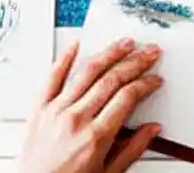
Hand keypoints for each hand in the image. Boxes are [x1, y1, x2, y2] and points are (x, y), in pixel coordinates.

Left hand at [15, 38, 162, 172]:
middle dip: (134, 62)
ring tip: (123, 44)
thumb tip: (151, 129)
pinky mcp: (38, 109)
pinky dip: (64, 59)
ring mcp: (55, 110)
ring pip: (86, 72)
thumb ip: (132, 149)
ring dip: (108, 54)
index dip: (145, 84)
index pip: (127, 98)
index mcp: (95, 137)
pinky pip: (52, 77)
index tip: (155, 79)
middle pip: (111, 80)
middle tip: (148, 53)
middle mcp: (75, 119)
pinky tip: (76, 47)